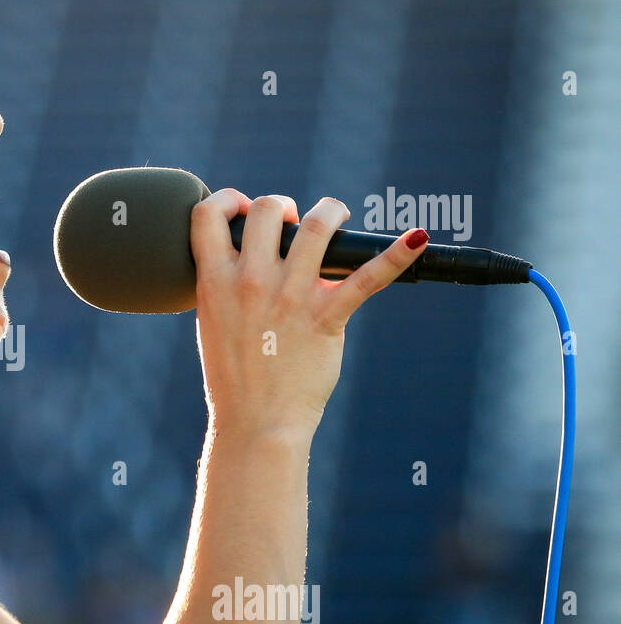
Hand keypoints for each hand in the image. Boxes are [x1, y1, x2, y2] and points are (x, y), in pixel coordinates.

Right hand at [189, 190, 427, 439]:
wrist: (255, 423)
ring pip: (316, 225)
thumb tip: (255, 256)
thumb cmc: (233, 378)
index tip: (241, 209)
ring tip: (335, 218)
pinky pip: (367, 278)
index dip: (226, 200)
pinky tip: (417, 238)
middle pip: (266, 209)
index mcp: (213, 283)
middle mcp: (249, 282)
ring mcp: (289, 298)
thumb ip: (227, 286)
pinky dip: (397, 254)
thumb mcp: (213, 323)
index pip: (206, 215)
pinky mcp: (325, 318)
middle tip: (291, 224)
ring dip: (330, 211)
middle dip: (281, 206)